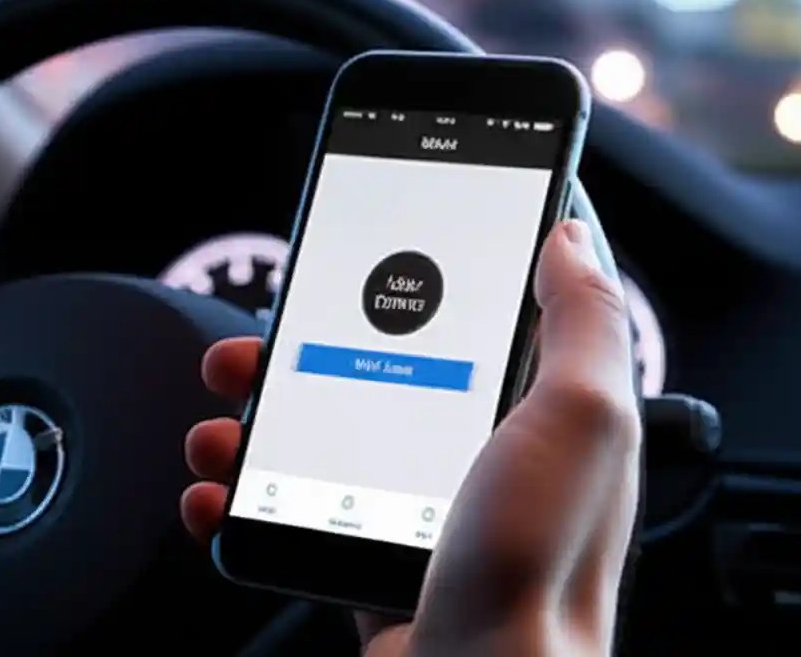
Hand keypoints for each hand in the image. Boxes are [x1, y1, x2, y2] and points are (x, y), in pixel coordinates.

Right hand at [181, 220, 640, 656]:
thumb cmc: (538, 565)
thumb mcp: (581, 418)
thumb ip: (583, 321)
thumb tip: (570, 234)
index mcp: (537, 412)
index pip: (484, 315)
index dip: (431, 273)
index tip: (376, 236)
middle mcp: (478, 454)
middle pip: (379, 367)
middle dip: (306, 345)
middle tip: (261, 339)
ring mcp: (415, 506)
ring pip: (324, 436)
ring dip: (257, 421)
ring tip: (223, 425)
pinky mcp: (366, 553)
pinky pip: (293, 509)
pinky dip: (242, 498)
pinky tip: (217, 494)